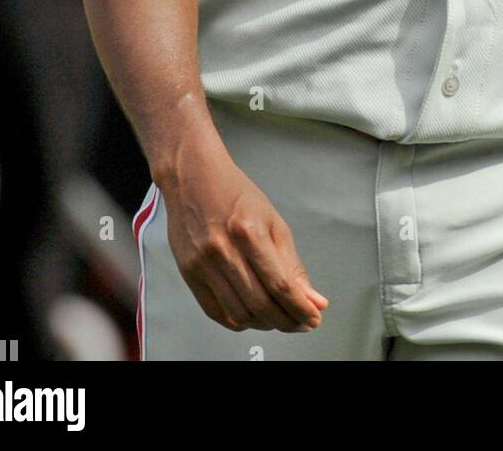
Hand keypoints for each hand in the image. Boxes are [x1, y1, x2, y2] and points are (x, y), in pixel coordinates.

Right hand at [160, 138, 329, 334]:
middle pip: (260, 304)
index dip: (300, 308)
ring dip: (265, 324)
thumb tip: (312, 299)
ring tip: (280, 318)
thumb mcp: (272, 221)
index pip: (280, 284)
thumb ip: (292, 264)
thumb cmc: (234, 193)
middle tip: (301, 322)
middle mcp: (223, 250)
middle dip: (287, 321)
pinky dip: (239, 321)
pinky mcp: (188, 274)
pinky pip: (216, 312)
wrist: (192, 178)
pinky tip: (253, 316)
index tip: (314, 317)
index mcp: (249, 231)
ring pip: (239, 313)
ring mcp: (202, 264)